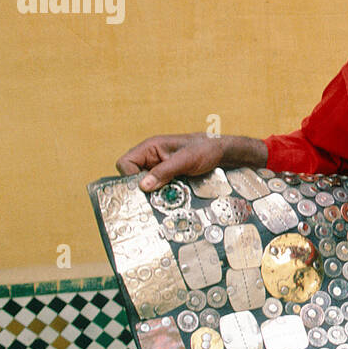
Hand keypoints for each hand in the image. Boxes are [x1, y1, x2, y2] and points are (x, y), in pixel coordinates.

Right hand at [115, 133, 264, 191]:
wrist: (222, 153)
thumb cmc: (205, 149)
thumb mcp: (186, 160)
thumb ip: (164, 171)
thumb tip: (143, 186)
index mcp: (150, 148)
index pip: (125, 163)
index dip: (129, 177)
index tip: (142, 189)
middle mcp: (150, 159)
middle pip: (131, 177)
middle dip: (140, 189)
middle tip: (152, 199)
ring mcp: (158, 170)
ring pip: (144, 186)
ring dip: (151, 194)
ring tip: (163, 200)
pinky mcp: (166, 179)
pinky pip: (156, 189)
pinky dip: (160, 196)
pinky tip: (169, 200)